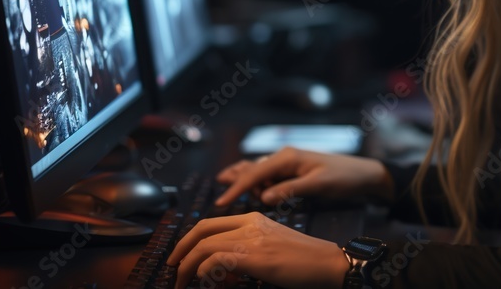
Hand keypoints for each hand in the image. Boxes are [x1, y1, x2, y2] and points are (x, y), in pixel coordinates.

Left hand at [166, 212, 349, 288]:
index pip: (210, 223)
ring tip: (183, 283)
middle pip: (202, 230)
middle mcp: (250, 223)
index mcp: (254, 218)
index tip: (180, 256)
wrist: (327, 263)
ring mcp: (252, 239)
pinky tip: (209, 284)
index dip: (189, 239)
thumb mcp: (271, 247)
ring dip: (187, 268)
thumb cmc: (303, 260)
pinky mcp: (254, 256)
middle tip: (173, 269)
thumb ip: (247, 252)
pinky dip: (205, 273)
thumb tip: (222, 269)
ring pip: (204, 247)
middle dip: (180, 250)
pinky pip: (216, 261)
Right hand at [214, 146, 395, 206]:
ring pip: (261, 170)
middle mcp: (286, 156)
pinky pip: (271, 174)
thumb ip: (290, 190)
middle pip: (254, 167)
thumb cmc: (344, 177)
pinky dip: (259, 181)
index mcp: (289, 156)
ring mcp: (290, 162)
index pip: (256, 172)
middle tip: (219, 188)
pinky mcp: (295, 170)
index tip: (222, 201)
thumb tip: (264, 197)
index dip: (238, 187)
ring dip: (247, 180)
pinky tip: (254, 188)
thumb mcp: (319, 185)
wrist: (364, 174)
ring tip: (228, 186)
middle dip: (237, 177)